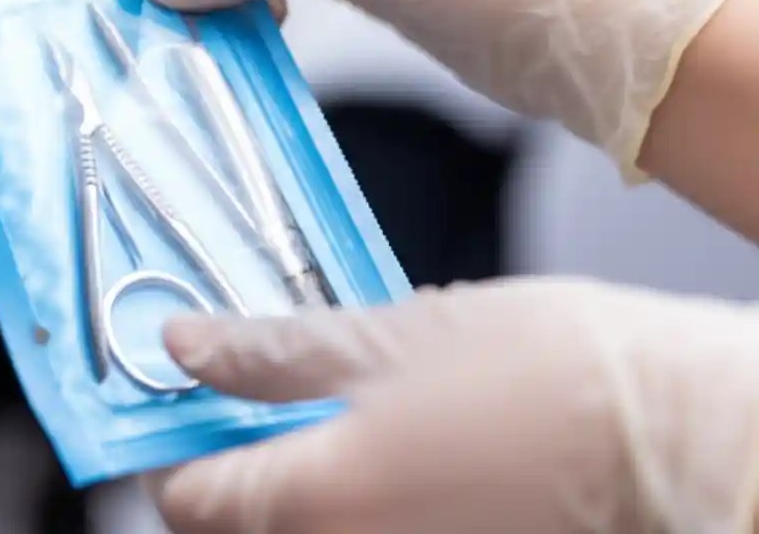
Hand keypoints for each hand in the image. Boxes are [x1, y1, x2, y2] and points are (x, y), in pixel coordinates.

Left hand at [147, 278, 758, 533]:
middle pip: (233, 528)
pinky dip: (349, 508)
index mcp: (317, 500)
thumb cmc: (550, 376)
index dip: (175, 441)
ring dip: (292, 486)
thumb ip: (269, 354)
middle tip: (268, 403)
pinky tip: (390, 455)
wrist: (674, 437)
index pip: (182, 497)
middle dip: (234, 466)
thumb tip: (183, 346)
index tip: (188, 401)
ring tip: (342, 422)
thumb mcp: (391, 336)